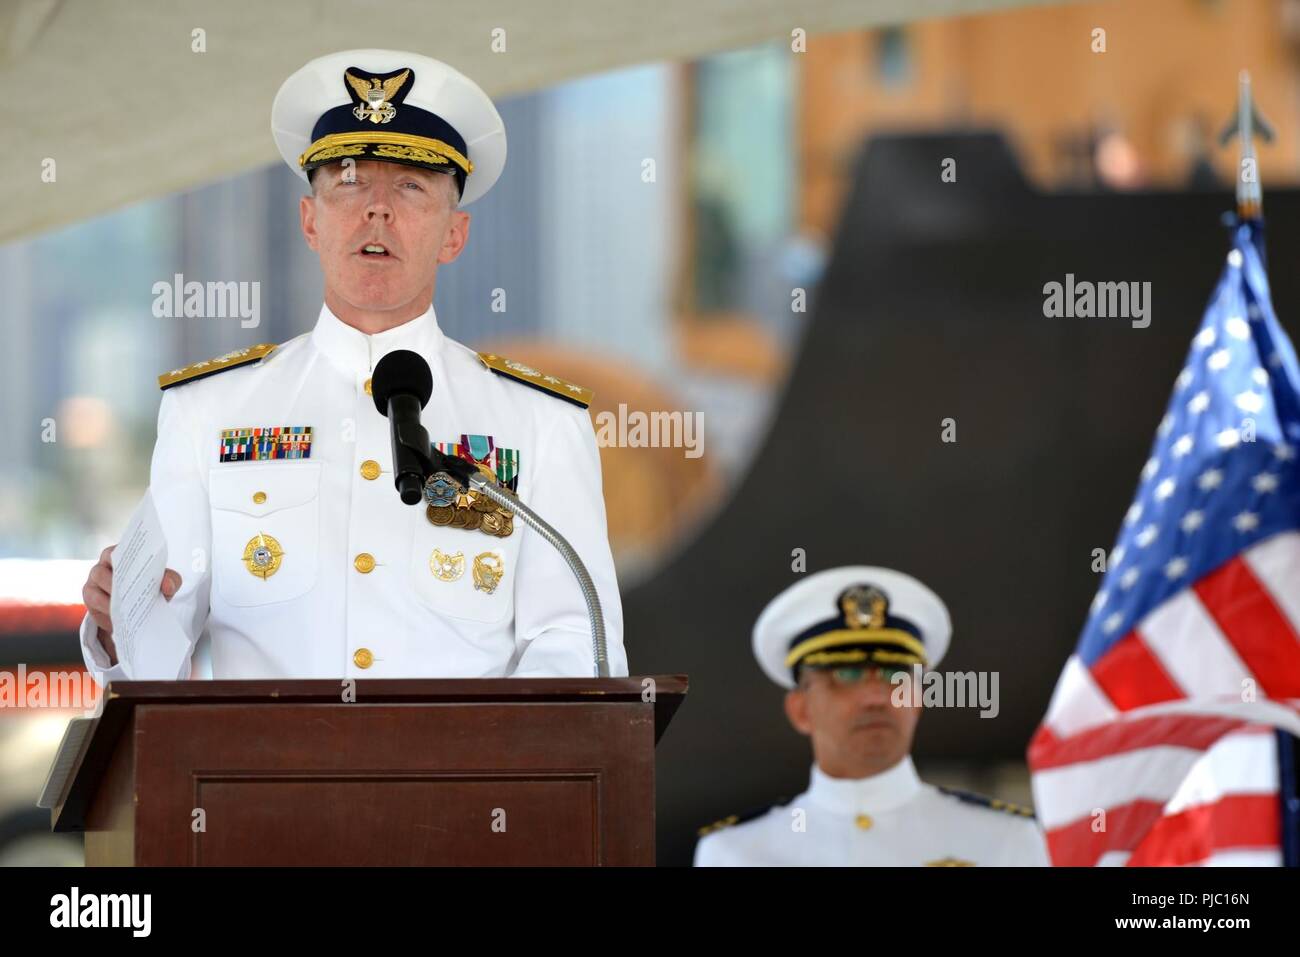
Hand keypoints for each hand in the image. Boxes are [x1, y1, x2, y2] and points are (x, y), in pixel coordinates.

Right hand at [81, 544, 181, 665]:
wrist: (135, 611)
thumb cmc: (149, 589)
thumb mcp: (164, 585)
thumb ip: (171, 580)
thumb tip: (167, 585)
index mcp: (123, 555)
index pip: (122, 550)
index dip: (128, 557)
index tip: (137, 567)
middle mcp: (105, 564)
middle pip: (107, 567)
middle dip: (120, 580)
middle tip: (133, 591)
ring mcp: (94, 579)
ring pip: (100, 582)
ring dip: (113, 595)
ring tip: (127, 607)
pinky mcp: (89, 595)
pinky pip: (94, 600)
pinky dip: (107, 608)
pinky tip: (118, 616)